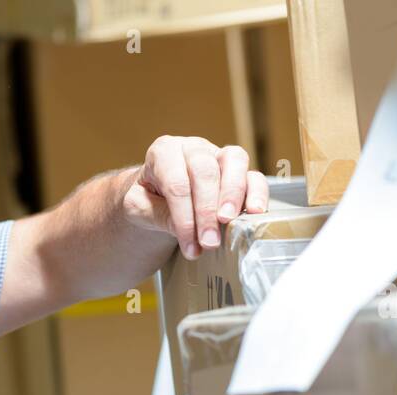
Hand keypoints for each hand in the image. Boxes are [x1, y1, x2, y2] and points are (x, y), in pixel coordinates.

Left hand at [123, 135, 269, 259]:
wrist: (155, 198)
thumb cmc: (146, 201)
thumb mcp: (139, 210)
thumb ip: (158, 215)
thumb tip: (186, 229)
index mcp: (163, 152)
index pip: (176, 183)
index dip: (184, 217)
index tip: (189, 245)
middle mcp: (193, 147)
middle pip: (205, 171)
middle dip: (207, 210)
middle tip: (209, 242)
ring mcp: (217, 155)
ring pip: (234, 161)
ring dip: (233, 194)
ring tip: (229, 222)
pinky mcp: (238, 171)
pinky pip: (253, 174)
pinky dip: (258, 192)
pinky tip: (256, 212)